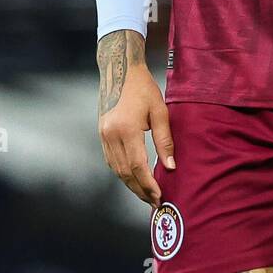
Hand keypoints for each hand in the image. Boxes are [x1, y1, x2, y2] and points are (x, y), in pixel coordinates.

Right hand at [97, 30, 174, 204]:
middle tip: (155, 202)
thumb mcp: (160, 111)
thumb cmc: (143, 88)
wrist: (119, 69)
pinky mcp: (101, 134)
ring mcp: (103, 135)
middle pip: (124, 172)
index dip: (148, 185)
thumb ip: (165, 140)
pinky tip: (134, 178)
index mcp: (126, 129)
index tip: (160, 197)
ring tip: (146, 195)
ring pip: (116, 169)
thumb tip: (170, 167)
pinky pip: (111, 161)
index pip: (137, 166)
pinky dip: (123, 173)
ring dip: (131, 184)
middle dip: (140, 190)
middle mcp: (110, 135)